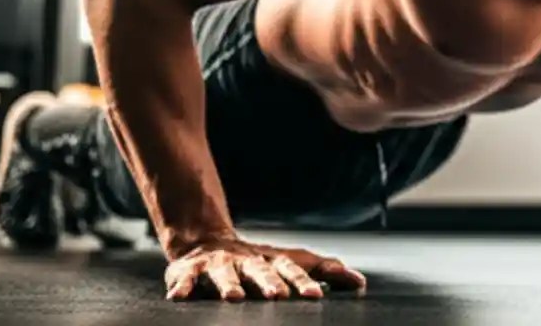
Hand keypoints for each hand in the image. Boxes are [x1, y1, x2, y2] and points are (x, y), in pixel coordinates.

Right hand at [164, 235, 366, 300]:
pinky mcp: (190, 270)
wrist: (209, 242)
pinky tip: (180, 297)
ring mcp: (218, 264)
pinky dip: (182, 286)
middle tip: (277, 296)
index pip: (292, 270)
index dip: (304, 282)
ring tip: (233, 298)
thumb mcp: (292, 263)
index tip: (316, 296)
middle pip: (260, 271)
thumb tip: (361, 282)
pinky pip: (185, 279)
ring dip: (228, 285)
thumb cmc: (260, 261)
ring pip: (224, 274)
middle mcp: (247, 261)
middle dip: (268, 283)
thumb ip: (326, 271)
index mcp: (272, 261)